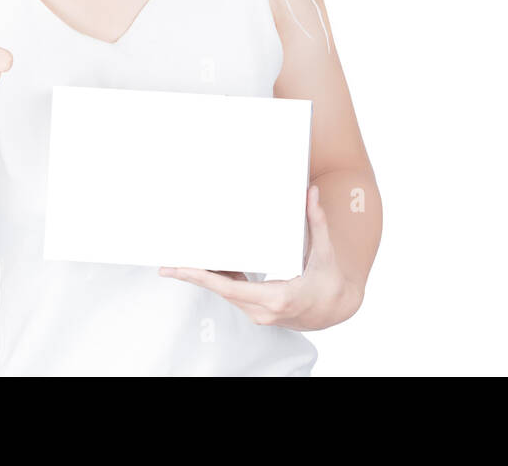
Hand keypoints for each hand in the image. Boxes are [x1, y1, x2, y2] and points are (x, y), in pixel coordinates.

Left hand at [158, 184, 360, 330]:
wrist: (338, 308)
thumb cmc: (331, 281)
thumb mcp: (324, 252)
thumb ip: (316, 221)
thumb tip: (311, 194)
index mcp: (277, 297)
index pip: (230, 288)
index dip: (203, 277)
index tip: (181, 270)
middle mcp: (264, 310)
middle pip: (220, 290)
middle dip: (195, 275)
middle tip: (169, 264)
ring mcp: (260, 314)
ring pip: (226, 293)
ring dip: (206, 278)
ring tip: (183, 262)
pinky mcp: (260, 311)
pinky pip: (235, 295)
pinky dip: (221, 280)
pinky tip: (211, 267)